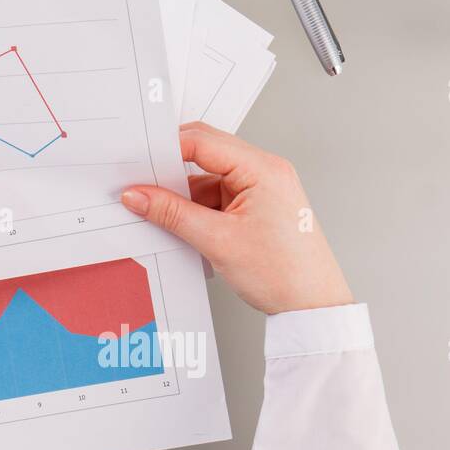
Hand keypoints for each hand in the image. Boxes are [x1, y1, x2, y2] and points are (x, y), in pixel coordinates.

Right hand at [121, 122, 351, 314]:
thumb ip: (171, 213)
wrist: (312, 306)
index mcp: (263, 169)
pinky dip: (196, 207)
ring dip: (183, 193)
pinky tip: (181, 224)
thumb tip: (139, 195)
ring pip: (207, 176)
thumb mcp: (217, 240)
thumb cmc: (285, 274)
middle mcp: (265, 171)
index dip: (166, 149)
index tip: (137, 163)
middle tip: (142, 184)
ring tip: (161, 214)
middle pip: (205, 154)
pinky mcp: (257, 205)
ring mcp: (262, 188)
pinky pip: (217, 194)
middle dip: (172, 169)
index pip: (202, 142)